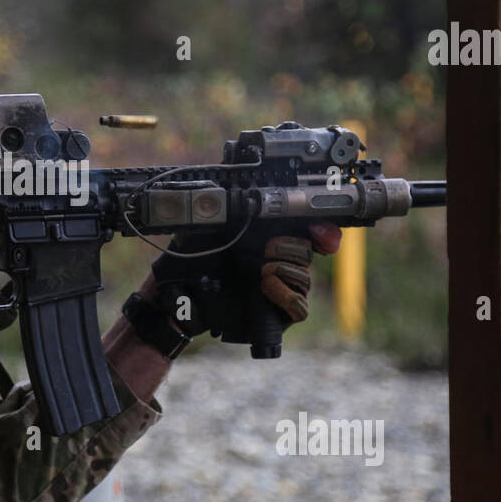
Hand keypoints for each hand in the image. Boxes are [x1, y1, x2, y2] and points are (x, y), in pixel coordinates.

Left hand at [146, 221, 342, 339]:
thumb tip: (245, 186)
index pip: (308, 230)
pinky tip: (267, 286)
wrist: (179, 295)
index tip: (317, 229)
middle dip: (291, 246)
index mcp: (267, 237)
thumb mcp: (209, 224)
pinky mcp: (277, 315)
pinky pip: (300, 308)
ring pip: (305, 278)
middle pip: (308, 251)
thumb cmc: (191, 259)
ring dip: (286, 270)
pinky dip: (287, 295)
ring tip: (262, 270)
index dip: (320, 228)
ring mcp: (279, 289)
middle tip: (267, 249)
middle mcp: (277, 261)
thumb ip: (231, 207)